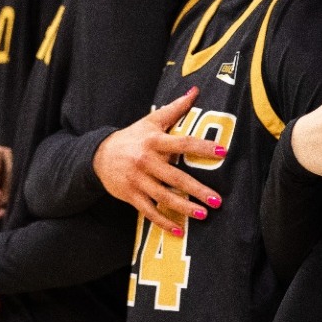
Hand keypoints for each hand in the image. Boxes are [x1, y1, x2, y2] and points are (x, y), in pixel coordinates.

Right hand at [95, 88, 224, 229]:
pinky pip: (149, 211)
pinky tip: (179, 231)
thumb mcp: (151, 121)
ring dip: (184, 208)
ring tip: (203, 215)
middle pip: (175, 177)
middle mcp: (146, 161)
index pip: (182, 143)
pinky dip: (163, 222)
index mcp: (154, 141)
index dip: (202, 147)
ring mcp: (137, 180)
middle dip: (197, 189)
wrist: (99, 155)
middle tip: (217, 200)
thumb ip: (175, 108)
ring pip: (163, 197)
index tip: (222, 152)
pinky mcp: (131, 195)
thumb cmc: (132, 136)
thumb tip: (195, 90)